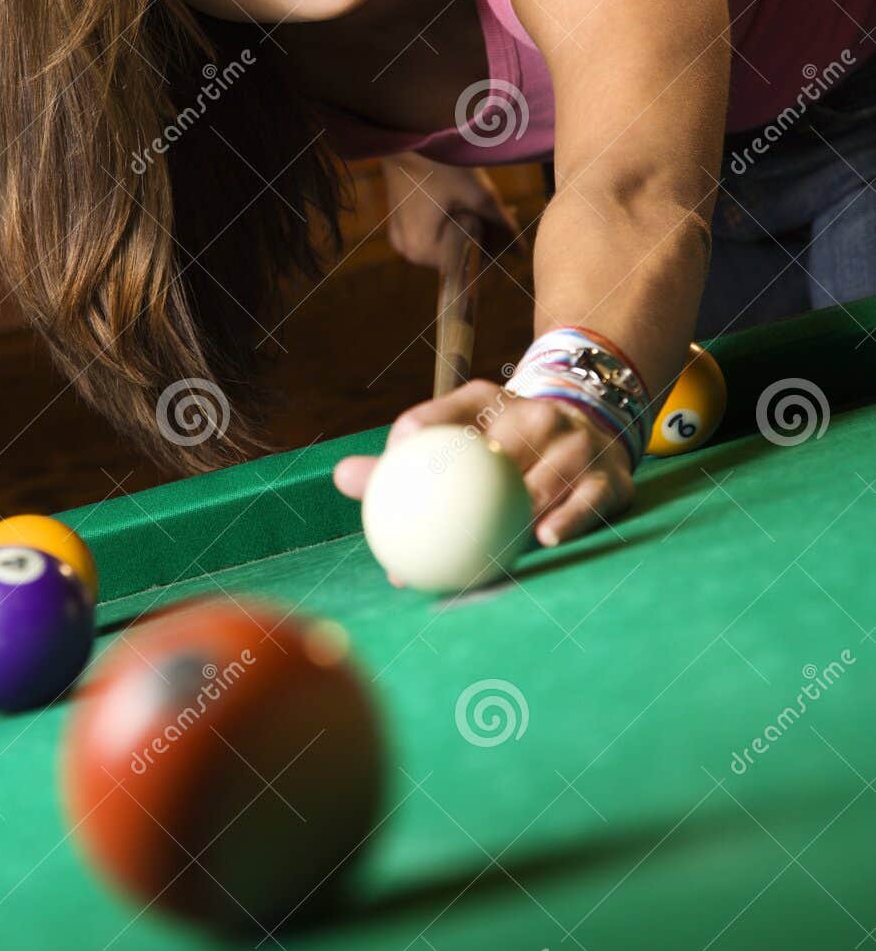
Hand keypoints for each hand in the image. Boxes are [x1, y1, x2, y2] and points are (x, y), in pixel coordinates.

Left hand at [333, 379, 634, 546]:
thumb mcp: (462, 434)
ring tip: (494, 549)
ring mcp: (577, 442)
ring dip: (518, 517)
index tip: (391, 469)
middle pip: (495, 454)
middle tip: (432, 540)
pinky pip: (587, 500)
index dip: (411, 441)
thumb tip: (341, 478)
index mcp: (488, 401)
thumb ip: (403, 459)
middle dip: (462, 498)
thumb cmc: (508, 442)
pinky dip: (568, 519)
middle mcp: (535, 414)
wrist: (593, 423)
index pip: (441, 418)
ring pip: (544, 480)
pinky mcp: (609, 474)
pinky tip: (545, 541)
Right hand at [382, 156, 525, 271]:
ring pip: (448, 241)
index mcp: (423, 251)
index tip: (505, 222)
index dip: (494, 245)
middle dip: (482, 234)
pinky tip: (463, 198)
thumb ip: (503, 226)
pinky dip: (452, 220)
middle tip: (499, 208)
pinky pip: (434, 231)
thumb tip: (522, 253)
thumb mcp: (478, 194)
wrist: (404, 133)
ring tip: (481, 199)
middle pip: (458, 253)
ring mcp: (401, 238)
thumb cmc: (440, 162)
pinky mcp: (400, 224)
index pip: (470, 263)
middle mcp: (409, 252)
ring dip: (469, 225)